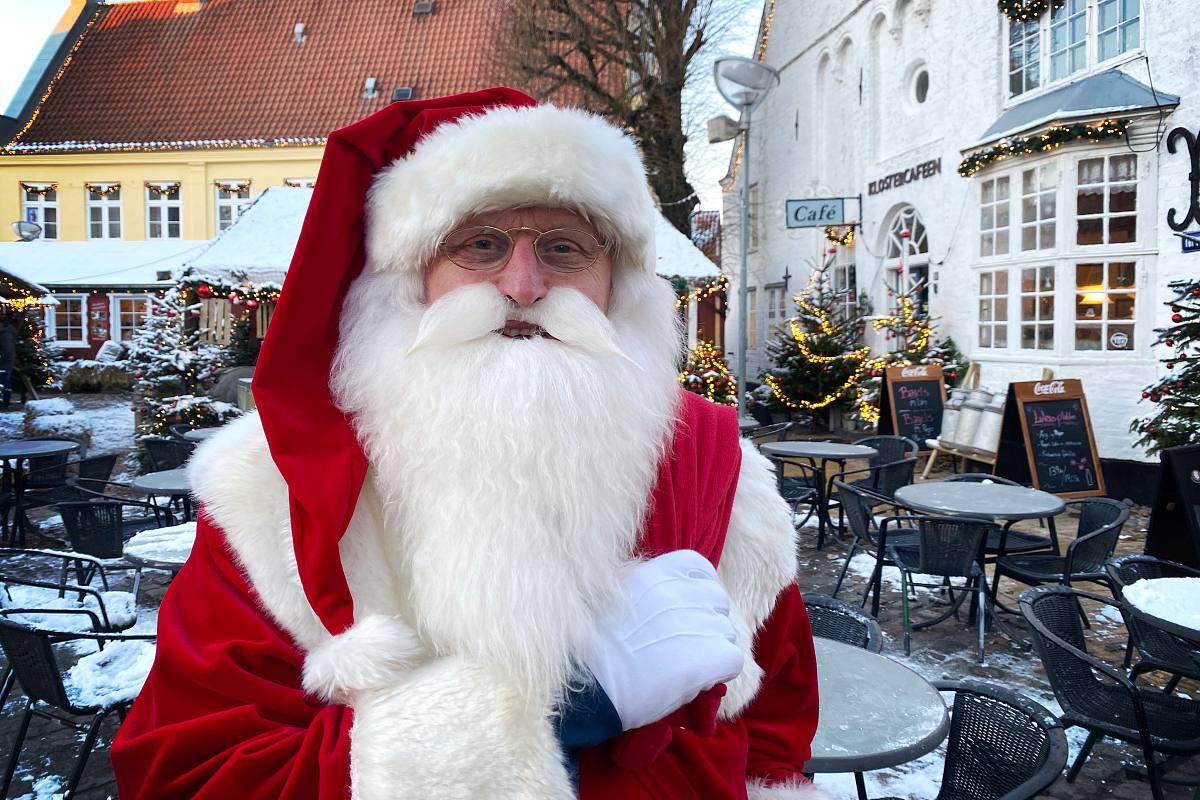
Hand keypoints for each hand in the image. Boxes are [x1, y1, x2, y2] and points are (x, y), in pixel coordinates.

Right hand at [583, 549, 742, 730]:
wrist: (590, 689)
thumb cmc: (594, 650)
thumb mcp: (614, 599)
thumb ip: (647, 591)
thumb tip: (673, 602)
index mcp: (655, 573)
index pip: (700, 567)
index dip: (700, 591)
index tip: (688, 611)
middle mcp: (680, 591)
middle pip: (718, 601)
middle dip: (707, 622)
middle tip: (684, 645)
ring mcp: (697, 622)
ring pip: (726, 632)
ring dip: (711, 649)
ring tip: (682, 666)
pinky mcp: (710, 656)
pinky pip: (733, 659)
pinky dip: (720, 673)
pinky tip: (695, 681)